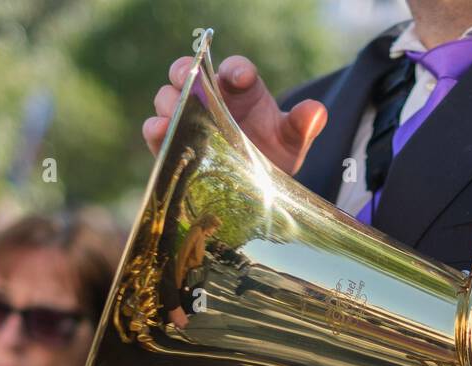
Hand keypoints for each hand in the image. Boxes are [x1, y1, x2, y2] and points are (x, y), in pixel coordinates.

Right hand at [143, 55, 326, 174]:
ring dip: (169, 100)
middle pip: (191, 72)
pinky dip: (155, 129)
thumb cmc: (274, 155)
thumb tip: (316, 112)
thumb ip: (303, 126)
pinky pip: (158, 131)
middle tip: (190, 75)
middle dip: (188, 70)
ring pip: (169, 98)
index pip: (235, 70)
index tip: (240, 77)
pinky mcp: (174, 144)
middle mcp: (212, 99)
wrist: (258, 190)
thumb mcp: (292, 143)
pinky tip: (160, 131)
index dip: (236, 69)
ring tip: (173, 112)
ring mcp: (190, 120)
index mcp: (242, 91)